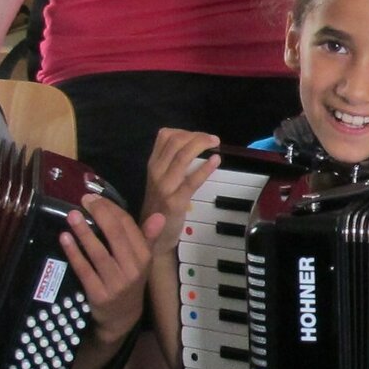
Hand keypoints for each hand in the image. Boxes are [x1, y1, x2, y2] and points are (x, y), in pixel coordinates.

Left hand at [61, 193, 162, 343]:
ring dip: (84, 232)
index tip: (95, 198)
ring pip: (98, 252)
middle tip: (83, 200)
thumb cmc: (130, 282)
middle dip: (99, 214)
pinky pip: (84, 270)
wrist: (122, 318)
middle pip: (115, 235)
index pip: (128, 226)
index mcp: (144, 257)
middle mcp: (133, 269)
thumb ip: (148, 237)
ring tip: (71, 215)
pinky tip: (65, 238)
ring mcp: (115, 283)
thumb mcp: (143, 261)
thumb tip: (161, 216)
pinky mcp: (98, 294)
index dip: (111, 209)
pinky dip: (74, 253)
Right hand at [141, 128, 222, 252]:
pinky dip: (205, 168)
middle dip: (197, 136)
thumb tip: (191, 145)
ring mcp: (165, 186)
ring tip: (215, 143)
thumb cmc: (159, 208)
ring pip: (182, 156)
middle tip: (213, 139)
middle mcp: (156, 172)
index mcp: (152, 165)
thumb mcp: (160, 181)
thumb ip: (170, 164)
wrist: (152, 238)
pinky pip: (191, 180)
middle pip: (175, 142)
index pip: (165, 136)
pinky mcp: (175, 201)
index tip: (200, 136)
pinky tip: (216, 160)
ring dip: (201, 145)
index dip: (186, 131)